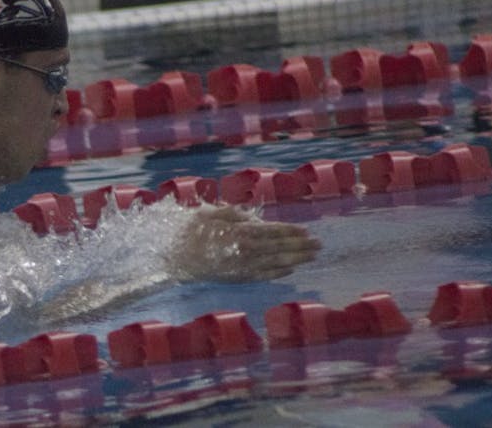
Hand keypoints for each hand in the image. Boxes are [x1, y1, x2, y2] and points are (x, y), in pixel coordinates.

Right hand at [166, 205, 319, 281]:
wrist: (173, 257)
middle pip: (279, 247)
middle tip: (318, 244)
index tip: (307, 231)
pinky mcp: (237, 278)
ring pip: (275, 263)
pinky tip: (289, 270)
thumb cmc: (188, 231)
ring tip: (311, 257)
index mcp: (240, 232)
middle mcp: (245, 250)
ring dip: (296, 259)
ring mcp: (242, 266)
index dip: (292, 231)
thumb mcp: (209, 213)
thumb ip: (233, 214)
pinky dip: (278, 273)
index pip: (273, 232)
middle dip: (300, 246)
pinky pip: (262, 275)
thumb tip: (252, 219)